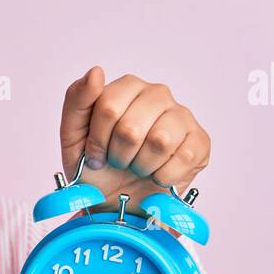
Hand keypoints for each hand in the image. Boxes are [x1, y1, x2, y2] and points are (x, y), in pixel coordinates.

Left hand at [60, 66, 210, 217]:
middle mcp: (157, 94)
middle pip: (131, 128)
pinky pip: (183, 158)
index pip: (108, 108)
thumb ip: (77, 100)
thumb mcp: (73, 135)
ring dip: (141, 166)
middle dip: (118, 156)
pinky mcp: (200, 141)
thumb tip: (96, 72)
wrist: (119, 201)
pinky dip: (163, 177)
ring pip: (159, 141)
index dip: (97, 141)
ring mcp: (182, 115)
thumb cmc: (98, 165)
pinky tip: (157, 174)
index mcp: (127, 87)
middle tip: (119, 162)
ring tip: (138, 166)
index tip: (95, 155)